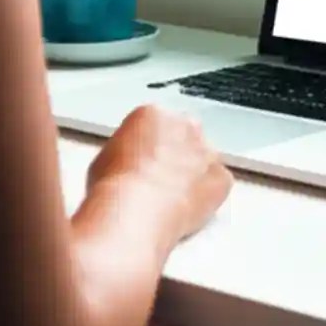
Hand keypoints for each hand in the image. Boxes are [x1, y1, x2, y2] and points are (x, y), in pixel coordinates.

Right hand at [85, 104, 232, 240]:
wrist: (134, 211)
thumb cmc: (114, 188)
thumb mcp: (104, 158)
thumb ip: (126, 151)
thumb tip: (127, 162)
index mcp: (153, 113)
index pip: (155, 123)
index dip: (147, 146)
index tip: (141, 162)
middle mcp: (185, 125)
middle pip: (184, 135)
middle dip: (175, 154)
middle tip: (158, 179)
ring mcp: (207, 151)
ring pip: (203, 159)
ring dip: (192, 174)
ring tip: (170, 199)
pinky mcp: (222, 177)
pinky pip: (218, 183)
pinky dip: (208, 195)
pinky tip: (187, 208)